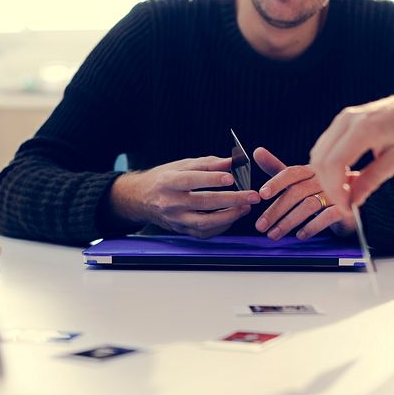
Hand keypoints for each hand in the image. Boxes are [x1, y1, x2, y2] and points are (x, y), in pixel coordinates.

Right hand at [111, 156, 259, 237]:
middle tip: (252, 195)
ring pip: (205, 223)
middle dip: (232, 199)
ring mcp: (176, 220)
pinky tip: (233, 216)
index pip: (192, 180)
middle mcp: (170, 202)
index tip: (232, 177)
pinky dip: (221, 226)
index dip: (212, 179)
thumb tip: (230, 161)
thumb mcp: (180, 165)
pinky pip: (204, 232)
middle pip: (204, 203)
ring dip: (230, 216)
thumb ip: (206, 164)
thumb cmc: (163, 179)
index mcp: (168, 182)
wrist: (141, 199)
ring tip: (246, 207)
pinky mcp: (181, 230)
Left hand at [253, 147, 352, 239]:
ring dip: (289, 222)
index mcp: (310, 170)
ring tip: (274, 234)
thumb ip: (277, 169)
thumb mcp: (298, 180)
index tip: (261, 194)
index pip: (291, 173)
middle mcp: (323, 179)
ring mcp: (336, 193)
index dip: (276, 182)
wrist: (352, 203)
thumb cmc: (320, 191)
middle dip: (276, 210)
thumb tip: (257, 152)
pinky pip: (327, 216)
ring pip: (309, 205)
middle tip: (261, 225)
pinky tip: (300, 234)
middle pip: (296, 192)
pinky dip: (312, 226)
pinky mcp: (345, 207)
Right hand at [309, 92, 393, 218]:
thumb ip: (373, 180)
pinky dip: (329, 167)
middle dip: (330, 187)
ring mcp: (342, 119)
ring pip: (318, 155)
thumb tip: (354, 201)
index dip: (336, 189)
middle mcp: (348, 120)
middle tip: (346, 204)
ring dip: (327, 178)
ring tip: (348, 191)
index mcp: (365, 128)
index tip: (346, 208)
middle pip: (322, 161)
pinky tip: (346, 177)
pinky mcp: (341, 122)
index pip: (334, 163)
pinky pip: (324, 148)